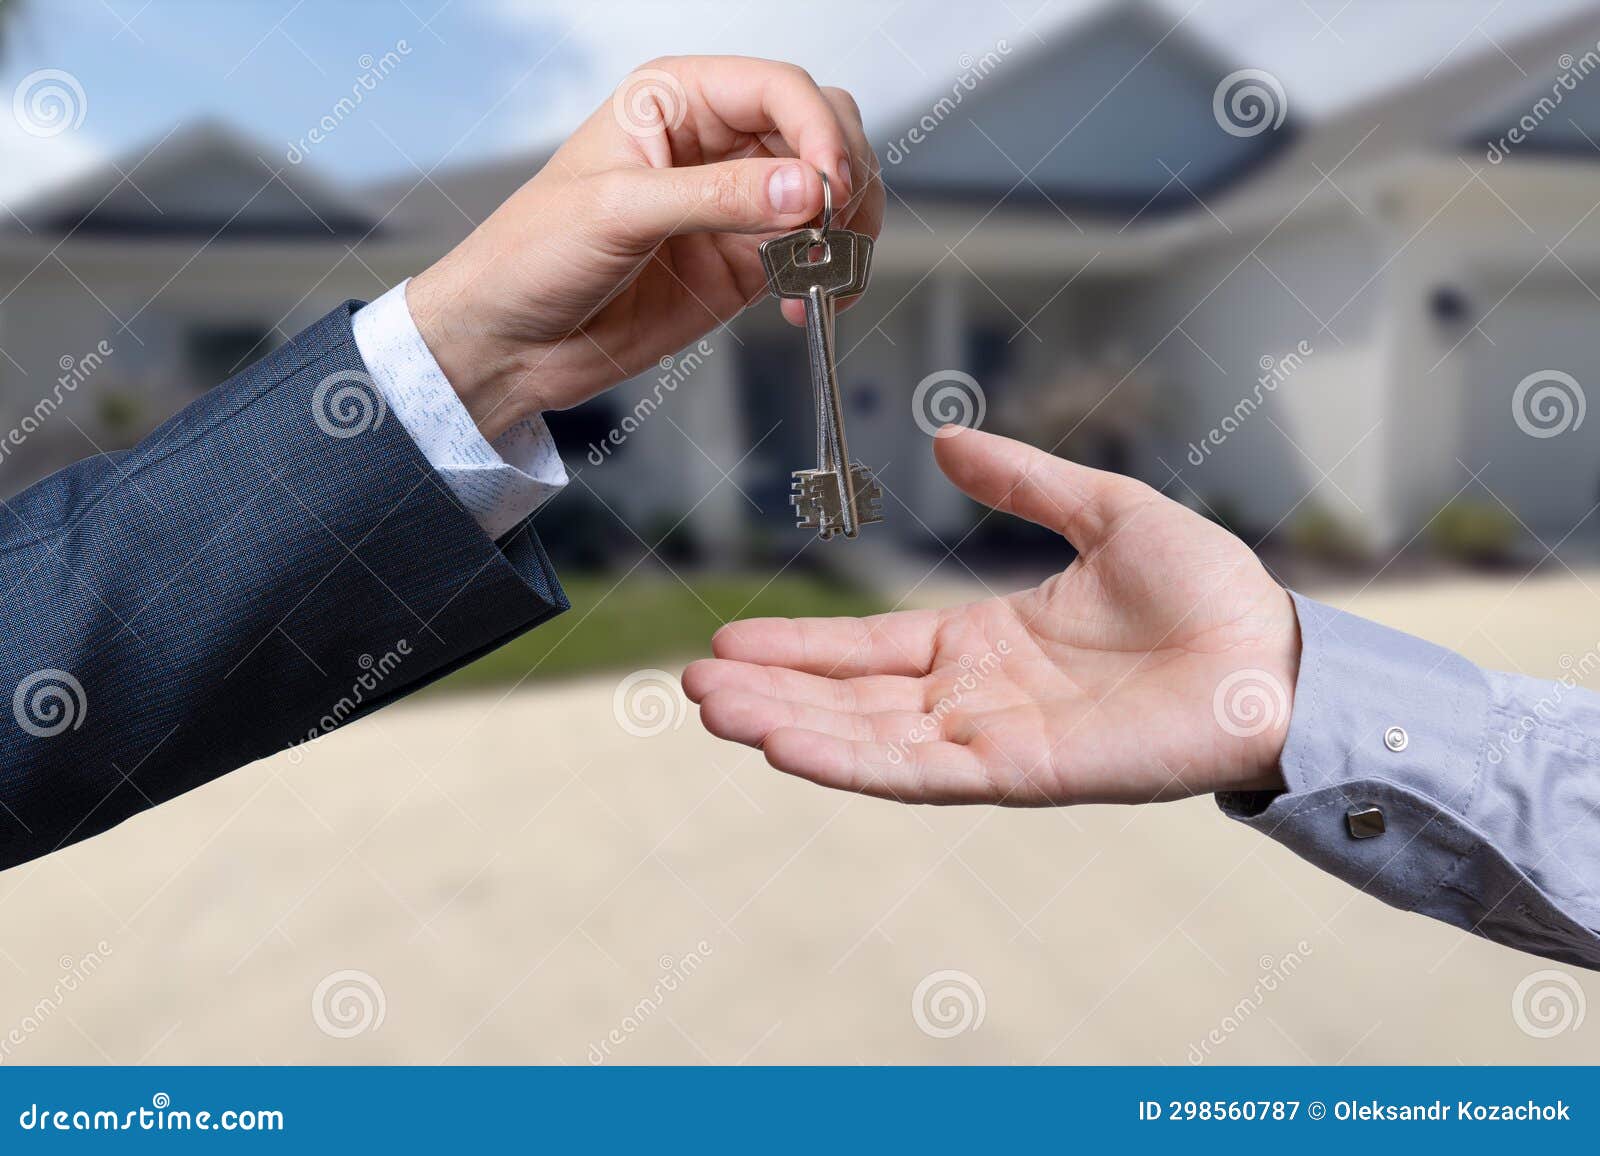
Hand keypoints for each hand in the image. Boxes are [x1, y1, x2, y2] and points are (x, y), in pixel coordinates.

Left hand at [406, 56, 882, 440]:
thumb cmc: (530, 256)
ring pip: (830, 193)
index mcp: (676, 100)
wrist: (509, 343)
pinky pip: (813, 256)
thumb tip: (806, 191)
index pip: (779, 89)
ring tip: (826, 272)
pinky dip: (829, 277)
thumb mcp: (617, 214)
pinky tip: (808, 302)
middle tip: (834, 230)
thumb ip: (715, 198)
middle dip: (844, 175)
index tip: (829, 188)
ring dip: (847, 231)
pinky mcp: (744, 263)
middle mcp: (714, 144)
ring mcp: (734, 205)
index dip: (818, 132)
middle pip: (821, 130)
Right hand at [683, 428, 1300, 804]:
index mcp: (985, 642)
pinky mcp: (1019, 773)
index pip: (869, 650)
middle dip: (771, 692)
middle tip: (694, 684)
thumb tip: (948, 440)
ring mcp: (991, 740)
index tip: (731, 635)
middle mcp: (975, 699)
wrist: (1277, 655)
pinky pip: (916, 772)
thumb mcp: (1102, 510)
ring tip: (712, 708)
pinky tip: (783, 744)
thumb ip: (1023, 480)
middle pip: (849, 700)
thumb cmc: (1207, 590)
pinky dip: (846, 761)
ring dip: (787, 725)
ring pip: (866, 738)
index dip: (801, 645)